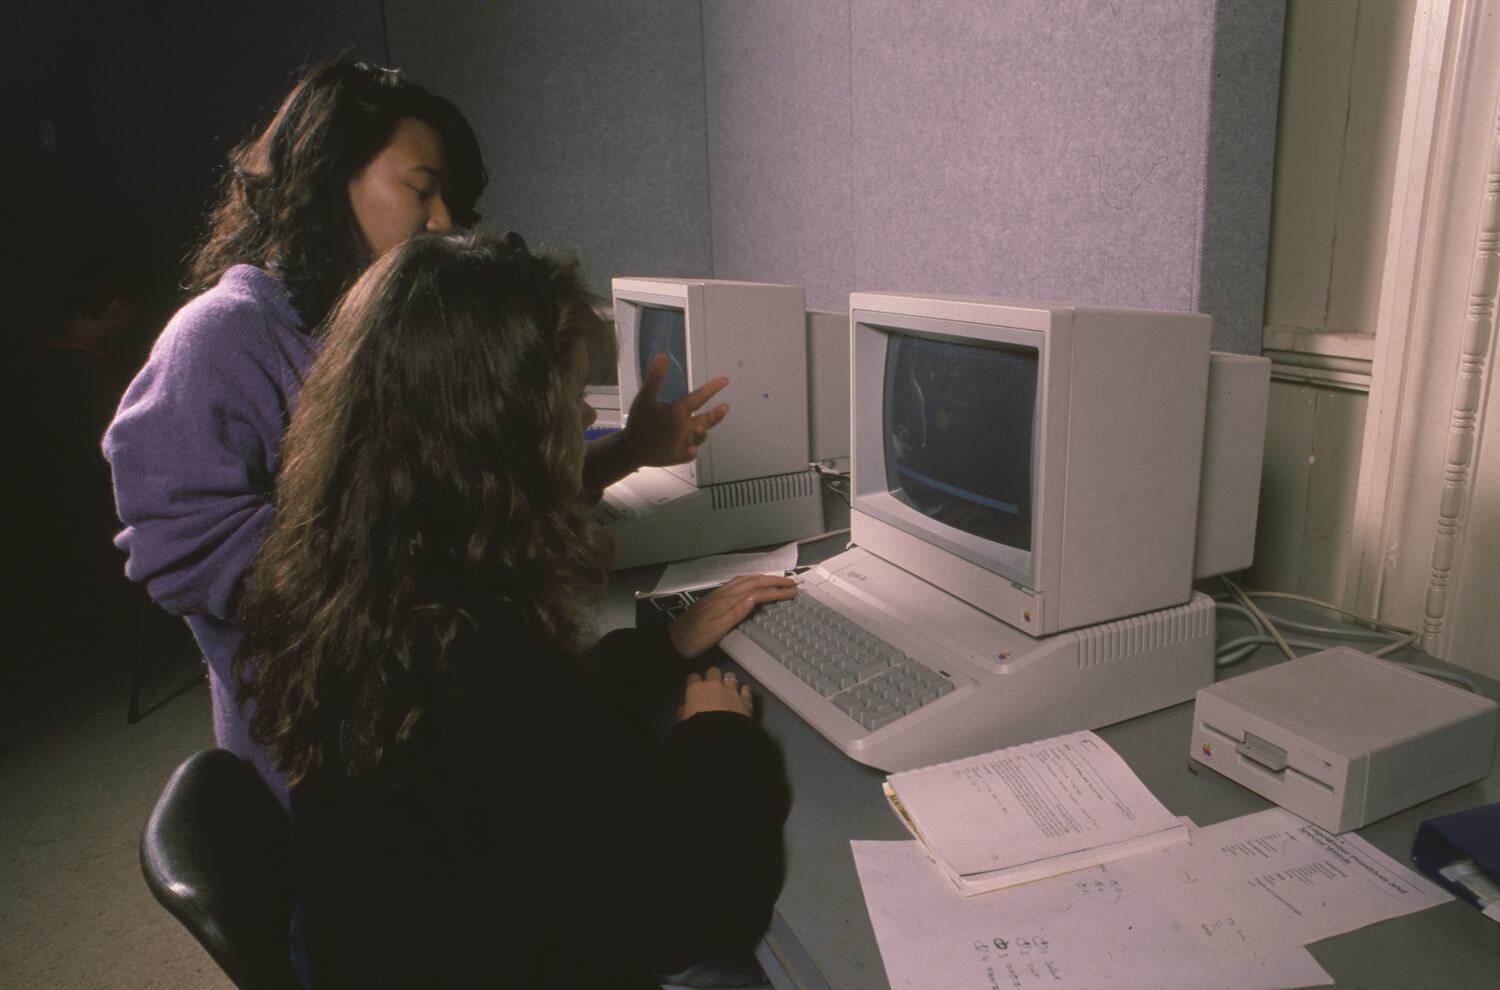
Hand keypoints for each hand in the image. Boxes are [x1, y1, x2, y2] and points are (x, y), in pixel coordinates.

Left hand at [623, 352, 729, 467]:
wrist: (632, 446)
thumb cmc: (640, 420)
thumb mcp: (646, 398)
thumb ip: (655, 378)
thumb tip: (661, 354)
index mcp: (680, 410)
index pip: (699, 397)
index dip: (711, 388)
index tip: (724, 380)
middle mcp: (686, 424)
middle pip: (706, 419)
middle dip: (716, 414)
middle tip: (724, 406)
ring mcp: (684, 441)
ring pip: (700, 437)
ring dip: (702, 433)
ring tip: (699, 428)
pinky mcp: (679, 455)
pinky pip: (689, 454)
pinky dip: (690, 453)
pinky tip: (689, 450)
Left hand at [666, 574, 797, 659]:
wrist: (673, 639)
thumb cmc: (696, 639)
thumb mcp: (717, 630)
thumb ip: (736, 613)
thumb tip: (755, 597)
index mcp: (727, 601)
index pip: (757, 592)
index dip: (776, 592)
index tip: (792, 593)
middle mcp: (724, 593)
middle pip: (753, 581)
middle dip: (774, 580)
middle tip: (792, 583)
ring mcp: (719, 594)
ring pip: (746, 580)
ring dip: (764, 578)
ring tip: (778, 581)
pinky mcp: (715, 597)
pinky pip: (739, 583)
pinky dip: (752, 581)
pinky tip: (753, 585)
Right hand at [678, 666, 753, 720]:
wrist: (719, 735)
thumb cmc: (696, 727)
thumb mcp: (685, 721)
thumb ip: (685, 712)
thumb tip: (683, 710)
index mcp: (696, 689)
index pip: (693, 677)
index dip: (694, 682)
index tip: (695, 687)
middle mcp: (714, 685)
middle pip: (713, 671)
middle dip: (713, 677)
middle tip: (713, 686)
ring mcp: (731, 690)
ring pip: (730, 676)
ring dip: (729, 680)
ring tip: (729, 688)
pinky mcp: (744, 698)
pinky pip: (746, 689)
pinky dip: (745, 691)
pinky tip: (744, 694)